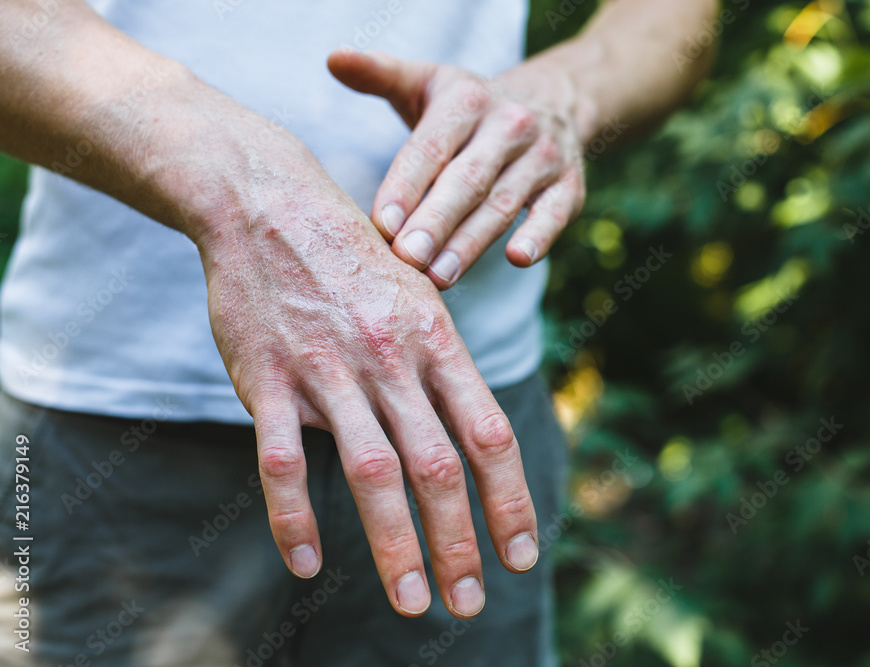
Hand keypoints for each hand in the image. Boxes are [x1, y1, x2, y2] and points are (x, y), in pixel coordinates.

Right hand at [190, 125, 538, 618]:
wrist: (269, 203)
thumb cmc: (353, 258)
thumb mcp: (418, 297)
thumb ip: (442, 367)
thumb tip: (471, 440)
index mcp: (436, 339)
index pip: (489, 432)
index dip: (511, 499)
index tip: (522, 554)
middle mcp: (391, 358)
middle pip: (439, 466)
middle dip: (460, 542)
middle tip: (470, 604)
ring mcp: (329, 368)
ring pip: (371, 471)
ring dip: (395, 546)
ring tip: (413, 602)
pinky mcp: (269, 378)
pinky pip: (283, 461)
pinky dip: (294, 518)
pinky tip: (306, 565)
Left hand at [327, 49, 586, 288]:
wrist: (552, 101)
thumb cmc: (467, 108)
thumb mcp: (427, 83)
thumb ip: (379, 75)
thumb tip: (334, 59)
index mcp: (466, 100)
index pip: (431, 147)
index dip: (406, 185)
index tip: (382, 223)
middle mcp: (509, 125)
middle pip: (467, 180)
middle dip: (436, 222)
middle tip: (407, 258)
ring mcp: (543, 157)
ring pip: (503, 204)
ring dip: (471, 243)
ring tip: (439, 278)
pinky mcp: (569, 186)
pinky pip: (554, 213)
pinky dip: (539, 236)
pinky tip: (516, 259)